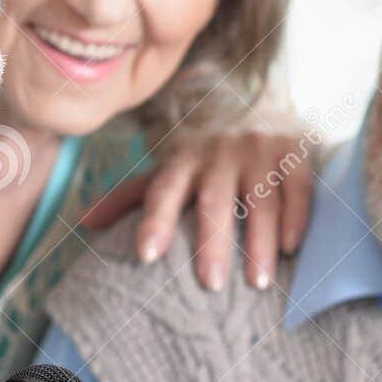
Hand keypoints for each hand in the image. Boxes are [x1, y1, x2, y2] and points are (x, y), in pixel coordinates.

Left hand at [81, 127, 315, 289]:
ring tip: (258, 283)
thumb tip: (84, 224)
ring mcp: (258, 152)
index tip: (146, 255)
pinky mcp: (292, 153)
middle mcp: (219, 154)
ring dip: (259, 243)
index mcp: (183, 159)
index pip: (163, 191)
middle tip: (211, 284)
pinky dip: (295, 218)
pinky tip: (291, 248)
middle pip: (214, 204)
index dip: (154, 222)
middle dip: (212, 244)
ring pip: (260, 201)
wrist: (252, 97)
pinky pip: (296, 188)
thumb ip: (131, 195)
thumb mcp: (168, 166)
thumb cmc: (204, 149)